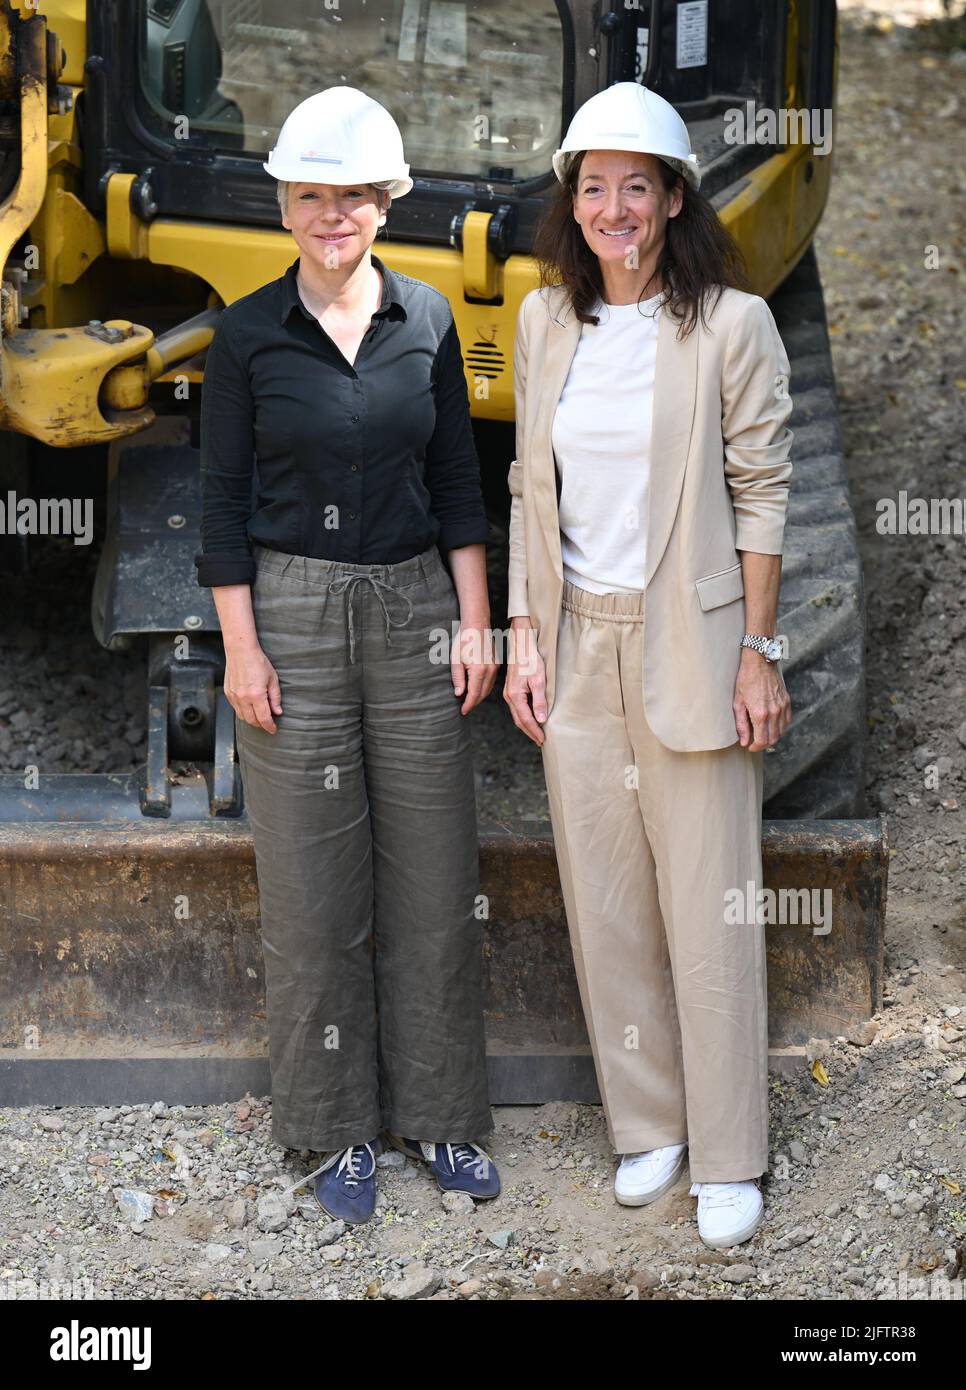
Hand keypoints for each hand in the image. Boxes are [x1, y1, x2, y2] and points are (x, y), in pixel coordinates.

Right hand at [224, 642, 282, 732]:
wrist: (241, 651)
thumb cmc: (257, 661)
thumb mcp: (272, 679)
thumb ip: (275, 697)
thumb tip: (277, 711)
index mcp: (256, 695)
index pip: (263, 718)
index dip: (269, 726)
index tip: (273, 729)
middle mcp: (243, 698)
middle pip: (252, 721)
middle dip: (261, 724)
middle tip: (268, 723)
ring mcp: (234, 696)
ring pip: (242, 717)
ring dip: (251, 719)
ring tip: (259, 716)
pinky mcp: (228, 693)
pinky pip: (235, 708)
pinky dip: (243, 711)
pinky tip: (249, 707)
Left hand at [451, 617, 498, 714]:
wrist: (477, 625)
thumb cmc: (464, 640)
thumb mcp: (456, 660)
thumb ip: (458, 678)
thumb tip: (459, 694)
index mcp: (479, 671)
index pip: (474, 694)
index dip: (468, 705)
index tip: (463, 712)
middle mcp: (490, 671)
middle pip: (482, 694)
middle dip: (474, 703)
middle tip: (465, 708)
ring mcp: (495, 668)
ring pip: (488, 689)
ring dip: (480, 696)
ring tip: (470, 701)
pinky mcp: (497, 664)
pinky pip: (492, 681)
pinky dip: (485, 688)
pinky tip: (478, 689)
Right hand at [503, 620, 547, 745]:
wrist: (521, 645)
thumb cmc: (530, 660)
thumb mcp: (539, 680)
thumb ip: (539, 701)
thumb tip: (541, 720)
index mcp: (515, 695)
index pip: (526, 719)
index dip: (535, 731)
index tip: (542, 740)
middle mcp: (509, 696)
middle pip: (519, 720)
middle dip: (530, 732)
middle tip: (540, 741)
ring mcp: (508, 693)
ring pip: (517, 715)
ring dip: (527, 725)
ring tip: (537, 733)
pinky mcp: (511, 690)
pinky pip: (517, 708)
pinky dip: (524, 717)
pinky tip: (531, 718)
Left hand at [733, 648, 790, 750]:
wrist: (760, 661)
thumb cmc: (745, 679)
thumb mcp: (738, 702)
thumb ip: (741, 724)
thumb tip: (744, 741)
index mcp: (760, 714)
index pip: (762, 740)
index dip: (755, 747)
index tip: (749, 746)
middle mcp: (774, 712)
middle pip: (773, 738)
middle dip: (763, 744)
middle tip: (754, 742)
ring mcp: (783, 707)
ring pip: (782, 731)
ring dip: (772, 736)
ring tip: (762, 733)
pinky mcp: (787, 701)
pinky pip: (787, 720)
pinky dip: (780, 726)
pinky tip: (772, 724)